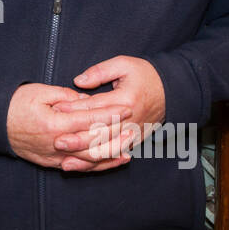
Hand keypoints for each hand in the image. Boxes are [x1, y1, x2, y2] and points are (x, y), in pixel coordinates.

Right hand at [7, 82, 131, 167]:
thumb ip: (66, 96)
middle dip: (116, 135)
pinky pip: (79, 167)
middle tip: (134, 127)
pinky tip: (112, 160)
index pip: (89, 119)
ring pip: (89, 159)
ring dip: (111, 153)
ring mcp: (54, 156)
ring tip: (129, 146)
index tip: (125, 107)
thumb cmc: (16, 103)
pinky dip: (97, 165)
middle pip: (93, 142)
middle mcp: (56, 144)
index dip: (109, 114)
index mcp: (54, 123)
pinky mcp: (51, 163)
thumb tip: (88, 100)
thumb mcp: (40, 92)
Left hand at [51, 56, 165, 170]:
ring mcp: (133, 133)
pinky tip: (83, 165)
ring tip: (65, 160)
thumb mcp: (123, 64)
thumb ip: (100, 71)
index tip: (56, 109)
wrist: (172, 91)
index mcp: (126, 100)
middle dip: (77, 139)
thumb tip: (78, 81)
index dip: (75, 109)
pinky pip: (114, 155)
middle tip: (56, 141)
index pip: (96, 107)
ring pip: (107, 150)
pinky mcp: (135, 142)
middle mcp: (130, 121)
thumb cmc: (145, 75)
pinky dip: (98, 162)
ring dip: (86, 156)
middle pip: (100, 133)